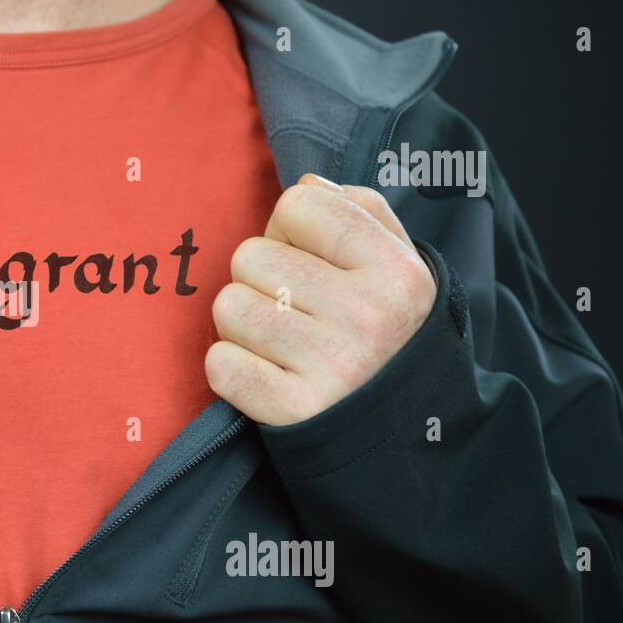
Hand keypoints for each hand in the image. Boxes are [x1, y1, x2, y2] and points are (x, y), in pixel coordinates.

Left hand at [205, 173, 436, 425]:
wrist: (404, 439)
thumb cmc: (387, 336)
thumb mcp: (399, 269)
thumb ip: (359, 213)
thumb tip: (305, 183)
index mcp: (397, 271)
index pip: (299, 204)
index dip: (289, 229)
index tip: (310, 260)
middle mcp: (368, 316)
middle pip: (250, 255)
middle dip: (261, 280)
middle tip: (294, 312)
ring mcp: (331, 366)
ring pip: (227, 306)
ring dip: (242, 325)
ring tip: (281, 344)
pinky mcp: (293, 412)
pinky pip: (219, 364)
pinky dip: (232, 370)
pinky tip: (267, 376)